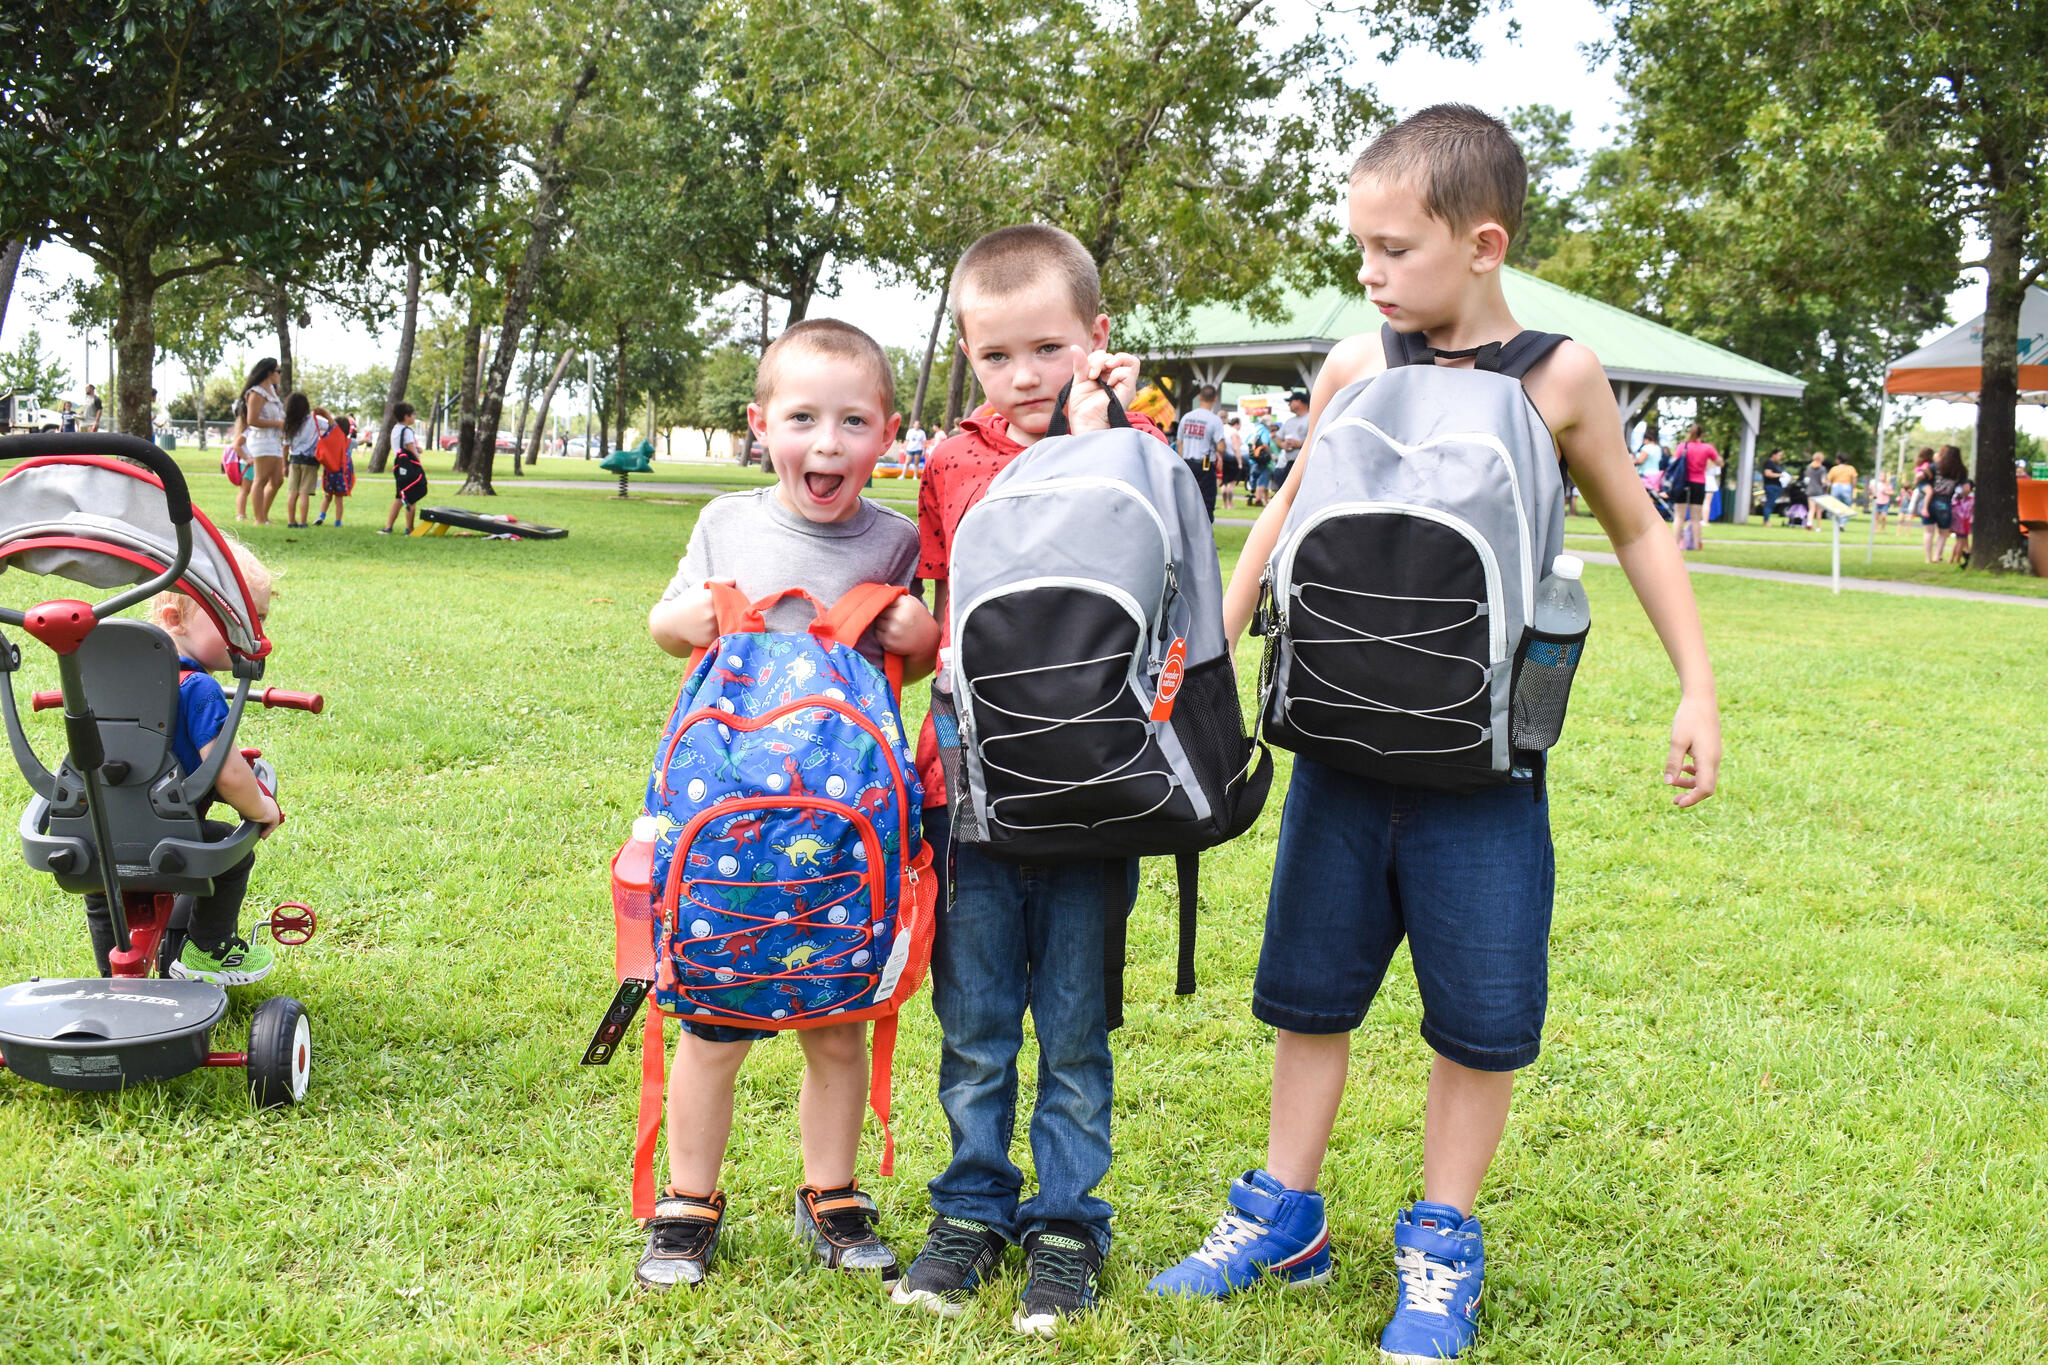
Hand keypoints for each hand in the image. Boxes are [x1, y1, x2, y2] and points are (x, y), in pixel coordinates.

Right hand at [650, 577, 734, 654]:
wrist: (671, 622)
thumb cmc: (688, 601)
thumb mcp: (700, 586)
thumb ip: (718, 581)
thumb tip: (734, 581)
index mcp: (709, 598)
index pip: (733, 598)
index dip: (737, 600)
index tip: (738, 601)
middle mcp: (710, 614)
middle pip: (734, 613)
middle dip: (736, 613)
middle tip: (735, 612)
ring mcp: (710, 629)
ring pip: (730, 626)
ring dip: (731, 624)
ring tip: (725, 621)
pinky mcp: (709, 640)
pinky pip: (723, 636)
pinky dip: (723, 633)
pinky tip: (717, 629)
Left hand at [873, 594, 938, 658]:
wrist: (928, 642)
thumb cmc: (919, 619)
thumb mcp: (912, 603)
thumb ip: (898, 595)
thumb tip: (883, 585)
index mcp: (905, 605)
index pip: (886, 598)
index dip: (887, 601)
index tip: (890, 604)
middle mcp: (898, 617)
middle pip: (880, 610)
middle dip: (884, 612)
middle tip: (894, 616)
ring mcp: (893, 631)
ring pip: (877, 622)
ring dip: (882, 623)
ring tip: (895, 625)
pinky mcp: (888, 642)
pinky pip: (877, 633)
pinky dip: (882, 633)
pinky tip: (894, 633)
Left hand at [1062, 346, 1138, 432]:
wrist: (1086, 424)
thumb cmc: (1083, 409)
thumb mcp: (1079, 382)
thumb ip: (1080, 364)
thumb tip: (1074, 346)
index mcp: (1105, 377)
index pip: (1104, 356)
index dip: (1094, 358)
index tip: (1086, 373)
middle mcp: (1116, 379)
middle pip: (1113, 356)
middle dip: (1098, 360)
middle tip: (1091, 375)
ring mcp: (1124, 384)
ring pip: (1128, 359)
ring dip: (1111, 360)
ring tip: (1100, 373)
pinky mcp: (1129, 389)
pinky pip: (1130, 369)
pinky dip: (1117, 371)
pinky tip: (1108, 382)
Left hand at [1664, 692, 1720, 807]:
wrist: (1701, 699)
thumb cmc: (1688, 718)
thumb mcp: (1677, 740)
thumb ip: (1673, 762)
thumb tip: (1668, 783)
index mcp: (1708, 759)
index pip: (1705, 788)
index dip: (1693, 799)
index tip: (1678, 803)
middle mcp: (1714, 759)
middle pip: (1707, 787)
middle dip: (1691, 796)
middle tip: (1674, 801)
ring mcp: (1714, 754)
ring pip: (1706, 778)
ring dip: (1691, 784)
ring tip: (1673, 784)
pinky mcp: (1711, 749)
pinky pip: (1705, 768)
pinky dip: (1694, 773)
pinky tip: (1682, 769)